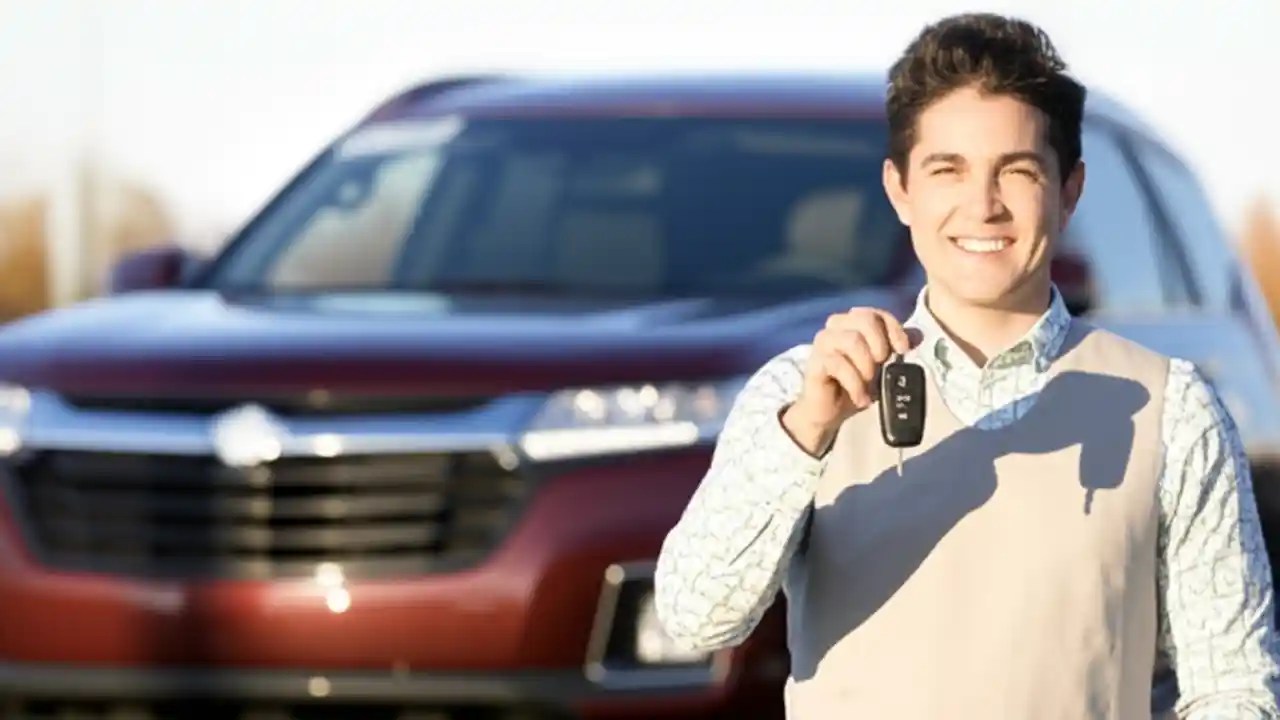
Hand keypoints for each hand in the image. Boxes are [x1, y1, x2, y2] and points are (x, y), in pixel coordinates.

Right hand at [782, 308, 914, 454]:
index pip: (876, 313)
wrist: (829, 412)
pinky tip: (860, 398)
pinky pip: (838, 364)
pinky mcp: (815, 362)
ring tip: (869, 383)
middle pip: (864, 318)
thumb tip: (917, 335)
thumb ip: (895, 348)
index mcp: (853, 322)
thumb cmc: (855, 384)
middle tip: (882, 365)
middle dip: (880, 343)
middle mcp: (836, 326)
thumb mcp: (882, 367)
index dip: (893, 328)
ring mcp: (823, 342)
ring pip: (851, 340)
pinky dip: (855, 383)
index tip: (904, 349)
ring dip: (866, 365)